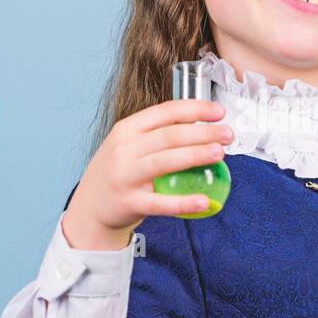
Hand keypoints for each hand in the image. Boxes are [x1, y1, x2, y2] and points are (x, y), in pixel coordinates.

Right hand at [62, 99, 232, 249]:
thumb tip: (203, 128)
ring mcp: (125, 175)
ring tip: (219, 154)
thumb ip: (157, 135)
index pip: (165, 112)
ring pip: (165, 162)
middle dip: (203, 132)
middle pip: (170, 135)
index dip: (195, 109)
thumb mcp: (128, 146)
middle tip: (227, 134)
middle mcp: (124, 149)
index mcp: (127, 129)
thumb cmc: (119, 172)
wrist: (90, 207)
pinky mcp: (129, 202)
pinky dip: (183, 202)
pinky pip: (160, 203)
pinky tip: (204, 201)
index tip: (219, 111)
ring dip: (195, 155)